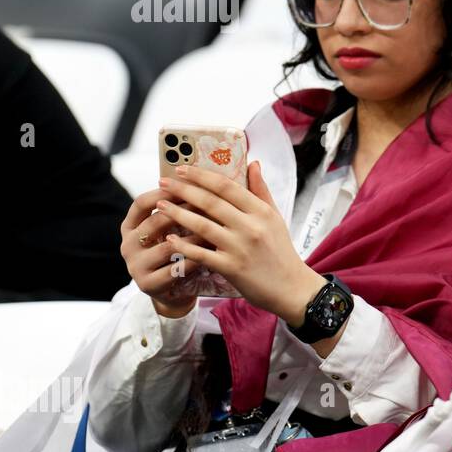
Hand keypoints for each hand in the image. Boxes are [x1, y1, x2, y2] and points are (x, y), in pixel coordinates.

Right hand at [120, 188, 200, 318]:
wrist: (174, 290)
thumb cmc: (178, 252)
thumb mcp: (174, 229)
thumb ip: (181, 208)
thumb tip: (204, 179)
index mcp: (131, 226)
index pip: (141, 203)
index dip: (163, 192)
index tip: (186, 183)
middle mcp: (127, 244)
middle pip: (155, 221)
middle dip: (184, 211)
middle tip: (211, 205)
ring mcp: (135, 266)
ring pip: (168, 245)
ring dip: (194, 236)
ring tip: (217, 228)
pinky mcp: (148, 284)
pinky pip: (176, 269)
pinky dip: (196, 259)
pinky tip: (212, 253)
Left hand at [156, 161, 325, 325]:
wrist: (291, 288)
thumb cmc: (281, 250)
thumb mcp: (275, 217)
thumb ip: (261, 190)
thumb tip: (253, 163)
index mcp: (261, 211)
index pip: (227, 186)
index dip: (201, 175)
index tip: (182, 169)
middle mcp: (251, 227)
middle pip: (211, 202)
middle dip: (183, 190)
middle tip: (163, 182)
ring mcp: (240, 248)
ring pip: (202, 225)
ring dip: (178, 214)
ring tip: (160, 206)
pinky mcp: (231, 268)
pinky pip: (201, 254)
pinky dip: (183, 246)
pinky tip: (170, 239)